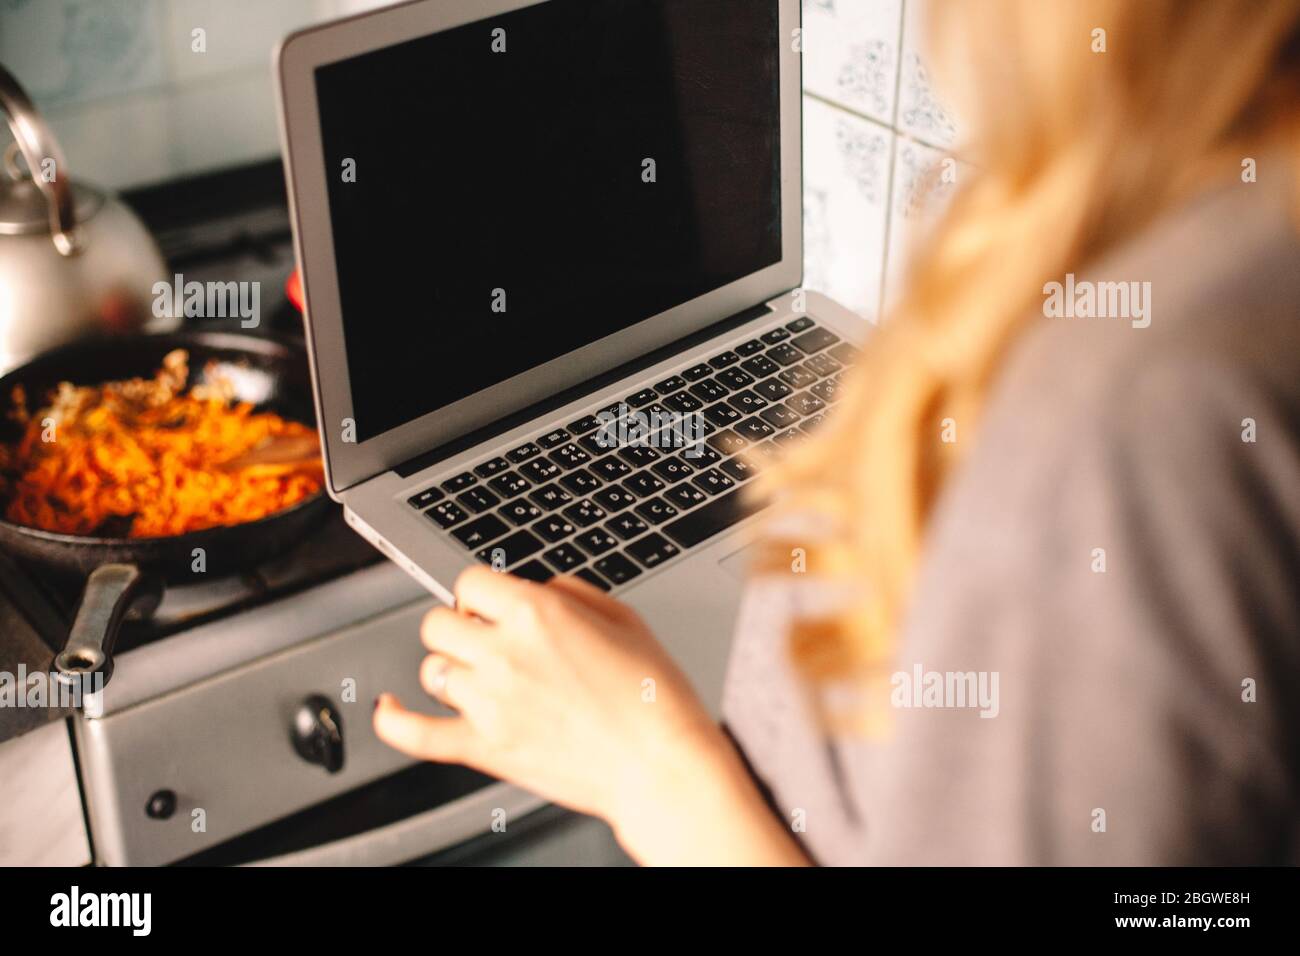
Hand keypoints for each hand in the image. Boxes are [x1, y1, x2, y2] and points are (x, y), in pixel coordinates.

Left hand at [372, 566, 727, 827]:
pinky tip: (387, 709)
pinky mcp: (484, 748)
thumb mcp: (623, 617)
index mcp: (535, 612)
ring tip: (479, 678)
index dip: (481, 593)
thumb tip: (539, 588)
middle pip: (438, 622)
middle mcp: (503, 652)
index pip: (469, 581)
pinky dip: (394, 721)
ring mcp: (488, 703)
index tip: (491, 604)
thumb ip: (570, 591)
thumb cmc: (653, 696)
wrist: (660, 765)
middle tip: (485, 639)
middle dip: (460, 626)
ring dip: (451, 670)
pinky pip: (416, 733)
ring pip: (432, 670)